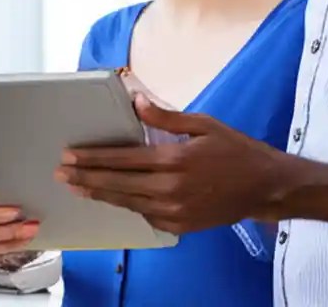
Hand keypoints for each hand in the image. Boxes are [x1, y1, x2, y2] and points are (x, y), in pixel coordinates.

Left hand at [54, 94, 291, 233]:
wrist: (265, 187)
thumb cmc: (236, 151)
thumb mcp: (204, 124)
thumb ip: (165, 116)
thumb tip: (135, 101)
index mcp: (172, 160)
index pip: (121, 159)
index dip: (92, 159)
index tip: (69, 156)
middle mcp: (169, 188)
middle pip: (117, 184)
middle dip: (86, 178)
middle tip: (61, 175)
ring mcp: (174, 211)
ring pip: (127, 203)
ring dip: (100, 195)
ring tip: (78, 188)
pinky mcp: (180, 226)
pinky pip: (145, 217)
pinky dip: (127, 207)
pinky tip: (112, 200)